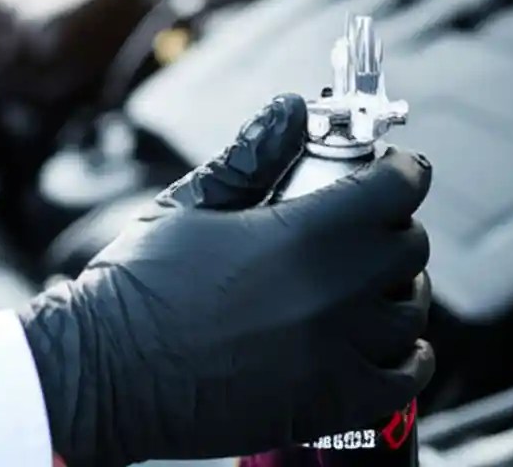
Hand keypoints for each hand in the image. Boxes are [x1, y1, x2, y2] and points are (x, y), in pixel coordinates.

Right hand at [19, 94, 434, 466]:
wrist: (101, 377)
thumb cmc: (138, 287)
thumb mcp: (192, 203)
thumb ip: (255, 153)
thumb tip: (294, 107)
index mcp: (304, 234)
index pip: (398, 186)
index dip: (402, 169)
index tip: (393, 169)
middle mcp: (333, 293)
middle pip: (411, 246)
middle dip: (394, 226)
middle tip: (363, 226)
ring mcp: (337, 353)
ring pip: (410, 310)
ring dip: (396, 289)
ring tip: (363, 284)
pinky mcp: (331, 404)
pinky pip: (405, 379)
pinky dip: (407, 356)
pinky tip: (383, 340)